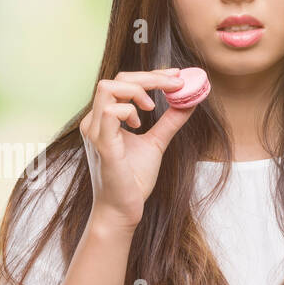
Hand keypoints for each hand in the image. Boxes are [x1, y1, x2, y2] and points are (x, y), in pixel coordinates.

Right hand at [79, 68, 199, 231]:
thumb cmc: (132, 180)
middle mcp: (94, 121)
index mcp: (104, 119)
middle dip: (149, 77)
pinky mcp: (102, 144)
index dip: (150, 75)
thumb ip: (169, 121)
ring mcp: (95, 132)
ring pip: (108, 88)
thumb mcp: (156, 143)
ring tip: (152, 107)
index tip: (176, 77)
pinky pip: (111, 112)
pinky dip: (130, 110)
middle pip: (116, 79)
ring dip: (137, 90)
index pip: (123, 82)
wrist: (122, 209)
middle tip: (175, 84)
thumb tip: (189, 101)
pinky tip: (139, 124)